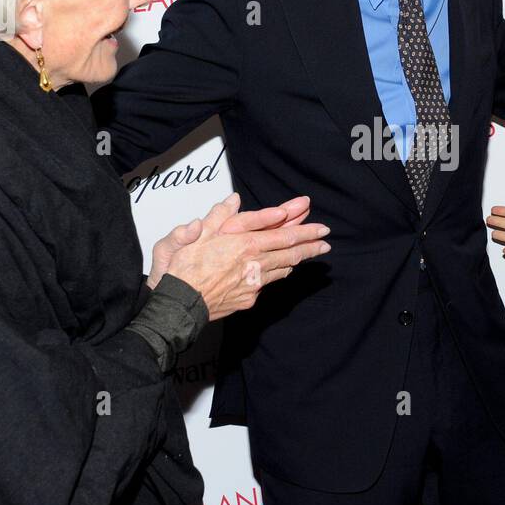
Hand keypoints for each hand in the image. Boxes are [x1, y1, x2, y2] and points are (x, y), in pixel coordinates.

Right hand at [147, 196, 311, 289]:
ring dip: (298, 259)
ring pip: (282, 268)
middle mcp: (254, 264)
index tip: (320, 227)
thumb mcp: (197, 234)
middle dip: (310, 245)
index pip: (283, 234)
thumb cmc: (184, 268)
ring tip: (311, 252)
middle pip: (290, 253)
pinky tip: (283, 270)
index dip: (304, 229)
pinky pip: (268, 282)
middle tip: (326, 242)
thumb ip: (219, 216)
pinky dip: (278, 273)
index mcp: (245, 244)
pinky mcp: (249, 297)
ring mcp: (254, 283)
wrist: (179, 304)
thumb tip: (233, 200)